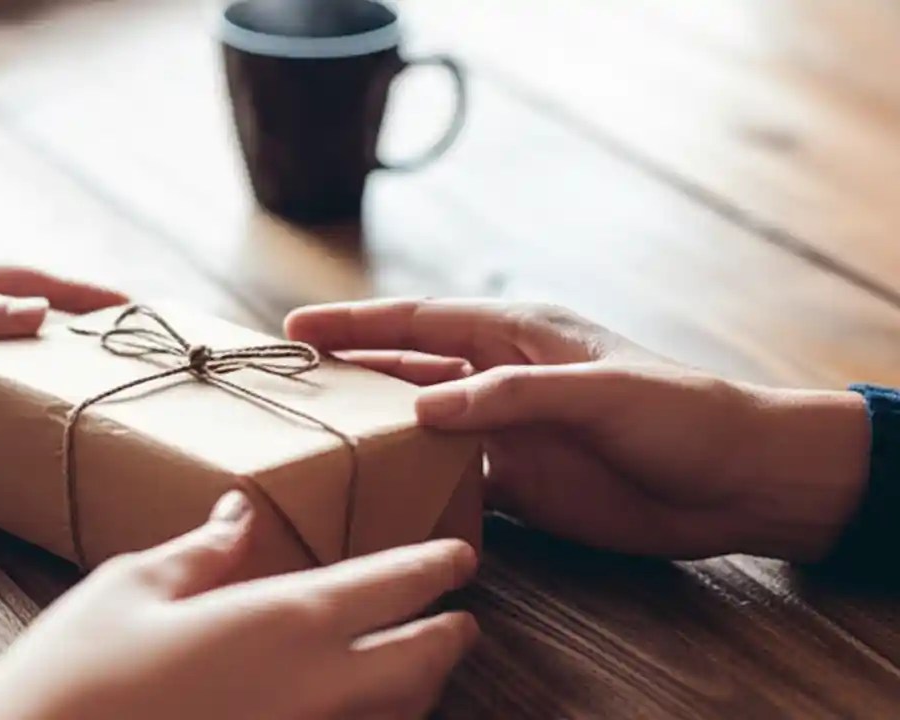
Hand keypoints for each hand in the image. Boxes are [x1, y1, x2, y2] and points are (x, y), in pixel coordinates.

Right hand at [0, 492, 478, 719]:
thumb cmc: (77, 674)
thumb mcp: (135, 587)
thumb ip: (204, 551)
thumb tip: (239, 513)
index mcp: (283, 622)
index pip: (388, 586)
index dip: (433, 567)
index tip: (461, 555)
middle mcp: (315, 690)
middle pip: (420, 662)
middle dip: (449, 635)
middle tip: (461, 616)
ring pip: (401, 715)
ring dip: (423, 686)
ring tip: (422, 662)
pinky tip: (359, 712)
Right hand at [286, 299, 870, 561]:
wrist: (734, 482)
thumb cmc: (680, 414)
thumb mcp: (599, 392)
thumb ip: (511, 396)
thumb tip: (423, 411)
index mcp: (518, 334)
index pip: (420, 321)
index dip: (357, 324)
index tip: (297, 328)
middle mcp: (500, 378)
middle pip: (406, 369)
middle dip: (349, 370)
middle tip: (286, 382)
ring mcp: (505, 432)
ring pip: (418, 425)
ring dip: (371, 428)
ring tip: (312, 437)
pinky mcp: (516, 483)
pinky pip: (447, 479)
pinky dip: (410, 483)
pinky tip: (374, 492)